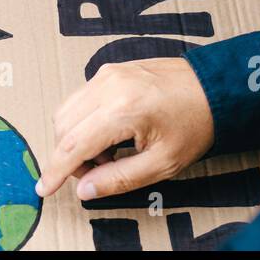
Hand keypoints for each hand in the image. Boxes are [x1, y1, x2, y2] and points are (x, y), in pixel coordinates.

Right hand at [36, 58, 215, 201]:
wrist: (214, 87)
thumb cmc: (194, 124)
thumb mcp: (162, 163)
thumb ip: (118, 178)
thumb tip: (84, 189)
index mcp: (122, 109)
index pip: (74, 144)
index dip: (55, 170)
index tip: (44, 187)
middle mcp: (109, 86)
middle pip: (64, 126)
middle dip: (69, 156)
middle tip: (96, 173)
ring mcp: (107, 74)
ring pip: (67, 110)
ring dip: (74, 138)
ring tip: (108, 154)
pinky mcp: (110, 70)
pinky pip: (80, 98)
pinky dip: (83, 121)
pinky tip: (109, 134)